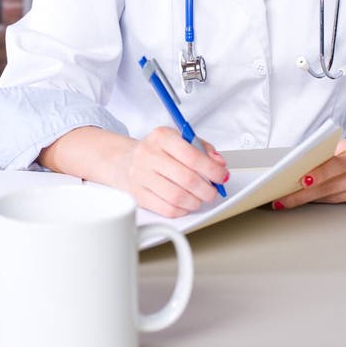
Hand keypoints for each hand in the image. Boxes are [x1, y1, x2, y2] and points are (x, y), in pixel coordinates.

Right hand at [111, 126, 228, 217]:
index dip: (212, 169)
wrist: (124, 160)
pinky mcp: (137, 195)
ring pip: (177, 196)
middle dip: (207, 189)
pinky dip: (182, 210)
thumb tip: (219, 163)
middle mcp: (149, 154)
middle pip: (187, 178)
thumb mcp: (178, 140)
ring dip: (196, 201)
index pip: (192, 155)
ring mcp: (141, 176)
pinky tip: (185, 204)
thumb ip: (202, 148)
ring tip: (199, 198)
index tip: (221, 175)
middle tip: (213, 191)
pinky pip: (166, 209)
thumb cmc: (156, 151)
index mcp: (162, 136)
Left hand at [272, 124, 345, 209]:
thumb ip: (335, 154)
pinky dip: (331, 199)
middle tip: (283, 200)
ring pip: (338, 197)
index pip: (338, 165)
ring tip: (291, 201)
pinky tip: (315, 199)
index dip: (319, 174)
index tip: (299, 180)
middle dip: (305, 195)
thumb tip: (306, 167)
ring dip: (314, 199)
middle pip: (333, 187)